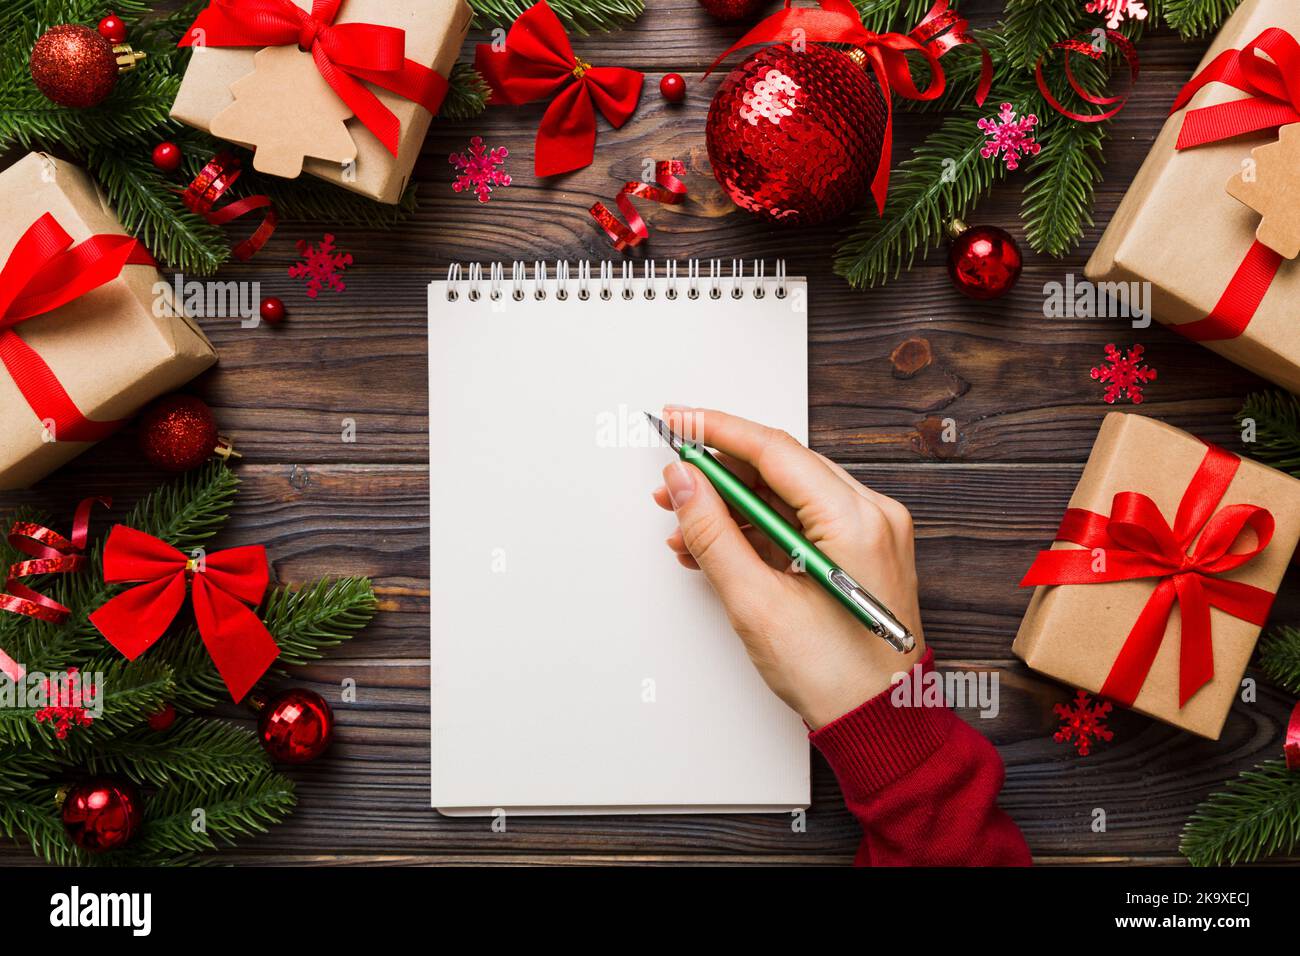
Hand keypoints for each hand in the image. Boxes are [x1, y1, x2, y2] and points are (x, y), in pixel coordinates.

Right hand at [652, 407, 925, 728]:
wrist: (881, 722)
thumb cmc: (837, 676)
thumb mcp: (756, 604)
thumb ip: (713, 534)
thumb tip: (684, 484)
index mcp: (856, 521)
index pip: (775, 451)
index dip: (718, 432)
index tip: (679, 420)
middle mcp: (873, 515)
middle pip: (783, 468)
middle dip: (720, 472)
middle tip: (672, 480)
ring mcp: (872, 532)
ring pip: (789, 494)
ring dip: (735, 504)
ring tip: (685, 525)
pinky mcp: (862, 550)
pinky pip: (802, 520)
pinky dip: (758, 528)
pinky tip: (718, 545)